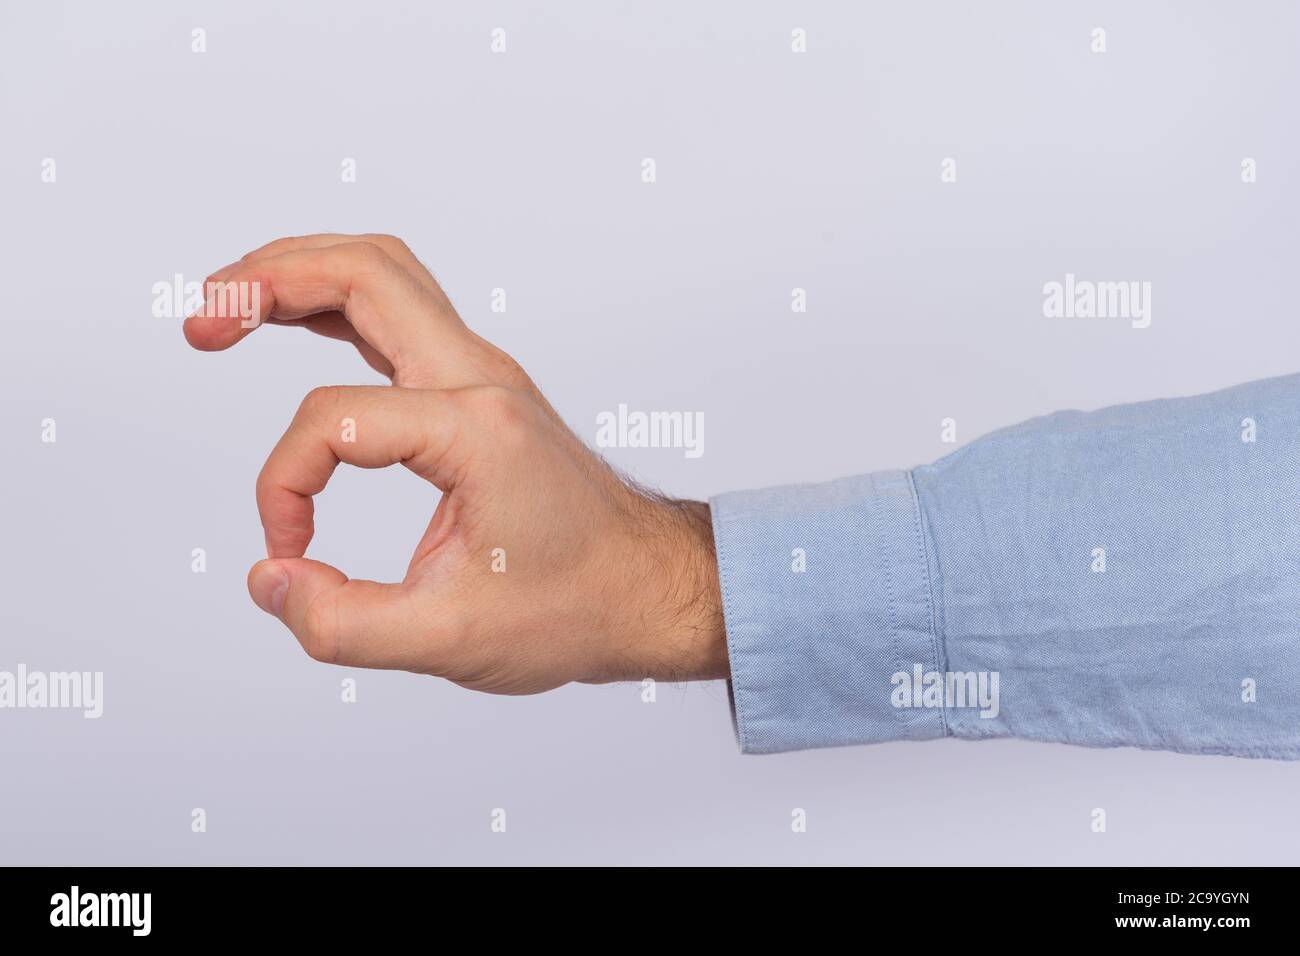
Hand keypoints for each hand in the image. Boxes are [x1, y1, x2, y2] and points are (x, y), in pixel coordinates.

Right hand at [183, 234, 726, 692]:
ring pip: (385, 275)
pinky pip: (401, 314)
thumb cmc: (575, 607)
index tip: (291, 553)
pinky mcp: (479, 389)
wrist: (650, 587)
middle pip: (365, 271)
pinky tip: (297, 320)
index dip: (284, 486)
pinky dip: (339, 303)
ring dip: (301, 273)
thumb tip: (271, 580)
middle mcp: (482, 380)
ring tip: (230, 306)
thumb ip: (343, 623)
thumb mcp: (451, 641)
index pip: (335, 421)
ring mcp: (485, 375)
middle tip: (200, 321)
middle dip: (267, 280)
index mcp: (475, 428)